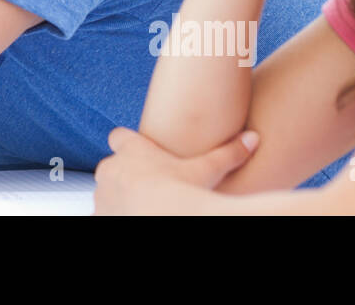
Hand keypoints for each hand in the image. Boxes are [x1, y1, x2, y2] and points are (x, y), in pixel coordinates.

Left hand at [93, 126, 258, 214]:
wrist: (169, 216)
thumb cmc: (186, 192)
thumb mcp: (208, 170)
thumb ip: (229, 153)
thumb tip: (254, 137)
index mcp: (130, 151)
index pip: (119, 137)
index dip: (129, 146)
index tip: (143, 155)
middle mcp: (109, 169)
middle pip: (112, 168)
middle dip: (126, 177)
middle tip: (149, 189)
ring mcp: (101, 195)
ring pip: (107, 193)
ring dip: (120, 200)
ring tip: (144, 209)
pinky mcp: (99, 216)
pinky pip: (104, 214)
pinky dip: (116, 215)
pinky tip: (137, 217)